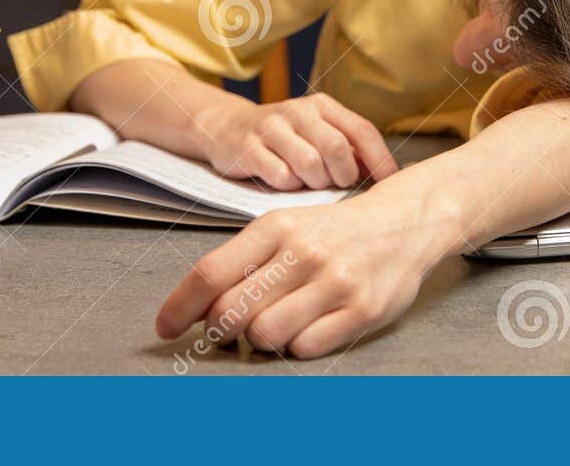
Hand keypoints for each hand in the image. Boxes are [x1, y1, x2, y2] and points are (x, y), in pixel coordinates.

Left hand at [155, 192, 449, 358]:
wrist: (404, 221)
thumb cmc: (333, 230)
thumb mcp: (286, 227)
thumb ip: (244, 261)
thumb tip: (198, 307)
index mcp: (276, 227)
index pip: (211, 272)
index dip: (180, 306)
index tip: (165, 328)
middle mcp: (304, 252)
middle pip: (232, 312)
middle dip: (219, 331)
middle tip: (227, 331)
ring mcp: (335, 282)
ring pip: (266, 335)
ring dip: (260, 340)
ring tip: (274, 325)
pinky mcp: (363, 310)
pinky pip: (306, 348)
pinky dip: (298, 346)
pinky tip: (307, 327)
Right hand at [196, 92, 398, 190]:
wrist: (227, 127)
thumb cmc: (284, 138)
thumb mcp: (316, 132)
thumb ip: (348, 148)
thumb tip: (385, 174)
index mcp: (323, 106)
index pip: (362, 131)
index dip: (380, 160)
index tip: (390, 185)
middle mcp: (299, 111)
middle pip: (337, 148)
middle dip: (343, 175)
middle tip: (338, 185)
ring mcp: (272, 127)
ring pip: (309, 164)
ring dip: (314, 183)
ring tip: (309, 182)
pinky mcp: (249, 147)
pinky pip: (280, 176)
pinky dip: (287, 186)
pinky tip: (284, 181)